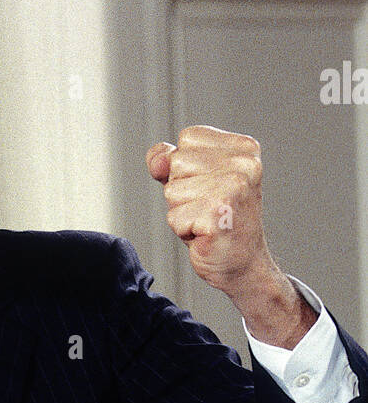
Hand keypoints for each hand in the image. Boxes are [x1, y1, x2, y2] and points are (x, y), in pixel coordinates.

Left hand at [145, 125, 315, 345]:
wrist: (243, 264)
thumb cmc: (217, 219)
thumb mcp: (193, 180)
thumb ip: (169, 159)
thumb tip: (158, 159)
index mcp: (244, 149)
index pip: (188, 138)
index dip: (187, 166)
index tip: (211, 186)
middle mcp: (244, 165)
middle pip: (177, 162)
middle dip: (182, 189)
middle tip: (208, 207)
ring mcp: (233, 189)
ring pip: (172, 190)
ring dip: (181, 211)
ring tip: (206, 220)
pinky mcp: (219, 215)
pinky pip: (174, 216)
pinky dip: (183, 230)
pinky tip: (205, 235)